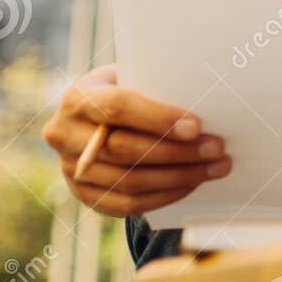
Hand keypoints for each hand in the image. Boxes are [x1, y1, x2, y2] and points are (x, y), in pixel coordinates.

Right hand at [43, 65, 231, 217]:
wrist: (96, 119)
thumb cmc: (128, 91)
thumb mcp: (133, 77)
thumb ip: (157, 88)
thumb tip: (207, 102)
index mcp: (78, 98)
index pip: (116, 107)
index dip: (158, 118)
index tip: (196, 126)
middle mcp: (65, 135)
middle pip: (124, 150)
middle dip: (177, 151)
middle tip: (217, 148)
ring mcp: (71, 170)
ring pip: (129, 181)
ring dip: (179, 177)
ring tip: (215, 167)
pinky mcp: (84, 195)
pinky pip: (127, 204)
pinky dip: (165, 196)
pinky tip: (193, 183)